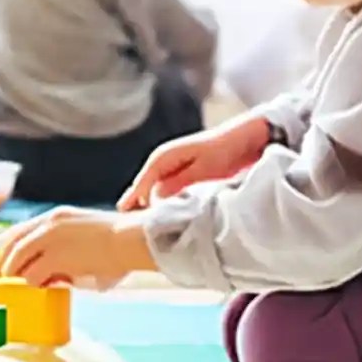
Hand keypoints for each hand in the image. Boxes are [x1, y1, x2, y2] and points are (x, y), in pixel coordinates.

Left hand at [0, 207, 154, 288]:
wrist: (133, 239)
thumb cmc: (118, 244)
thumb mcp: (84, 237)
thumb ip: (64, 250)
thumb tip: (52, 275)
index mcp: (55, 217)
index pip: (17, 231)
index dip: (1, 246)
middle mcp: (48, 223)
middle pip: (10, 241)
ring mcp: (51, 238)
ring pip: (18, 257)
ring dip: (13, 273)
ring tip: (11, 284)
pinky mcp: (57, 255)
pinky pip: (32, 273)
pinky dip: (30, 282)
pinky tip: (34, 288)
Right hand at [117, 115, 268, 210]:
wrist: (237, 140)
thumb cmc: (221, 152)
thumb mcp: (202, 169)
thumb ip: (179, 182)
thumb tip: (156, 196)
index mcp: (163, 157)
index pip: (143, 181)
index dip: (134, 197)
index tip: (124, 212)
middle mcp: (160, 161)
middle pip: (143, 185)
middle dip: (135, 201)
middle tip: (125, 221)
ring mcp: (167, 166)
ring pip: (151, 188)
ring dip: (146, 202)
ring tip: (137, 220)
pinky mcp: (177, 173)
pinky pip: (161, 188)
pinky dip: (158, 199)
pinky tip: (157, 212)